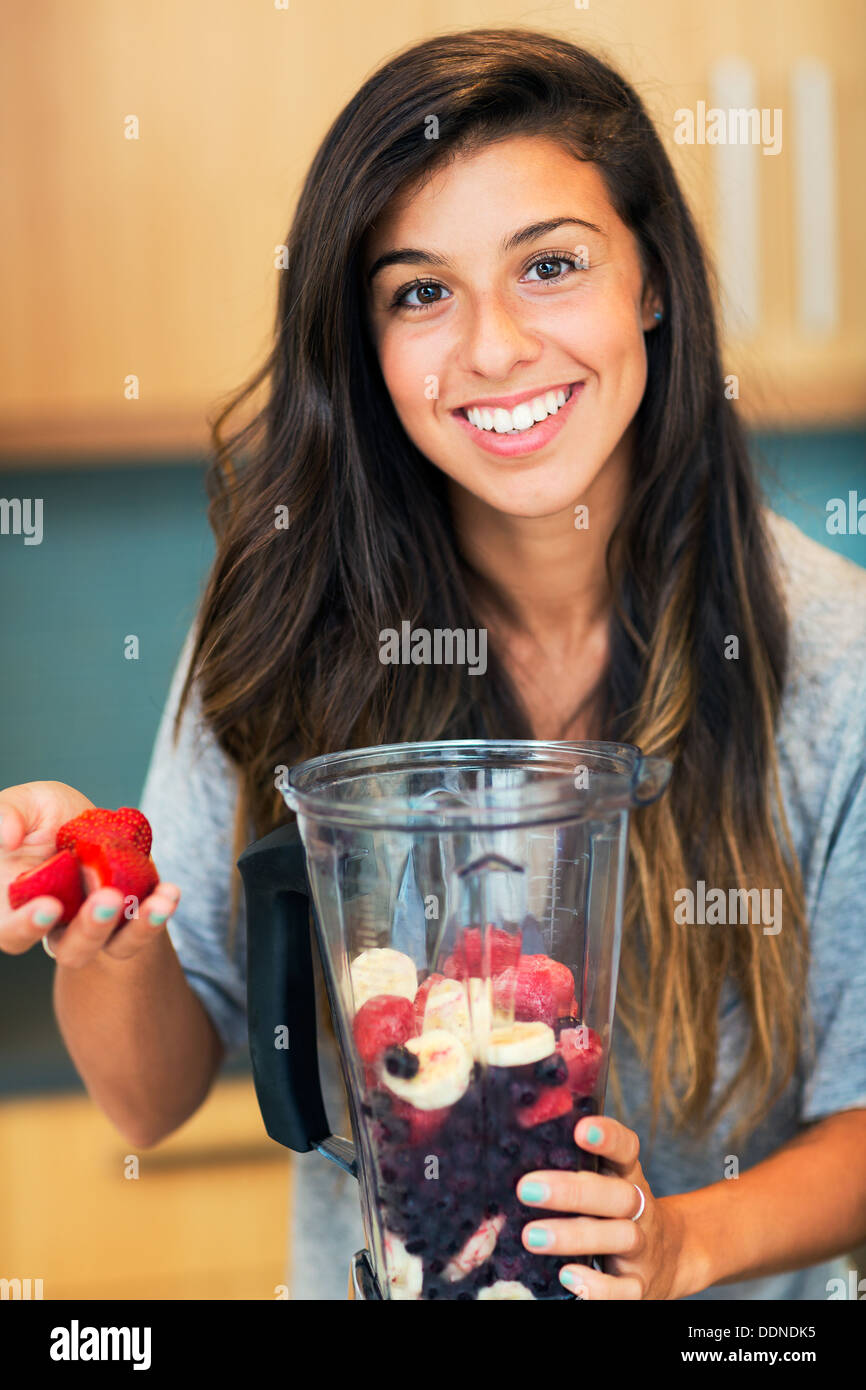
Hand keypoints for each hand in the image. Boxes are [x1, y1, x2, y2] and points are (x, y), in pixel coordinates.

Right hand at [0, 781, 180, 965]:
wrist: (96, 823)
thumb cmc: (50, 817)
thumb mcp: (28, 804)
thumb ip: (7, 813)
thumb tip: (5, 835)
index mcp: (15, 903)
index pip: (9, 930)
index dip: (25, 926)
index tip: (48, 906)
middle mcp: (55, 925)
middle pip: (66, 950)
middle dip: (88, 931)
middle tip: (106, 901)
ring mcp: (94, 928)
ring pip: (110, 947)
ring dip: (135, 930)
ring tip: (157, 903)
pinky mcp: (127, 923)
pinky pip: (142, 932)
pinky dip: (157, 914)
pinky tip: (169, 893)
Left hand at [517, 1113, 686, 1298]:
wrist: (670, 1257)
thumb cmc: (615, 1211)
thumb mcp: (606, 1182)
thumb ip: (572, 1165)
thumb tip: (515, 1146)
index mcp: (628, 1177)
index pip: (626, 1150)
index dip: (608, 1138)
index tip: (581, 1129)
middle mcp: (640, 1210)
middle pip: (617, 1196)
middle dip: (573, 1191)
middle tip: (526, 1189)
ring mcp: (642, 1249)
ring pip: (620, 1238)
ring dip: (575, 1237)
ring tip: (532, 1236)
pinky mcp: (639, 1286)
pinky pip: (625, 1290)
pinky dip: (598, 1286)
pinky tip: (568, 1277)